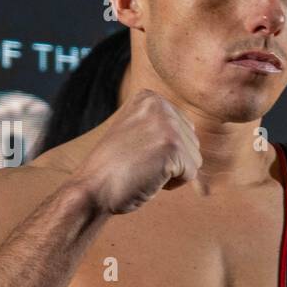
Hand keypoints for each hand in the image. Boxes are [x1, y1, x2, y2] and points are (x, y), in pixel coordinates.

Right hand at [72, 89, 201, 214]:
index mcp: (149, 97)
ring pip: (194, 159)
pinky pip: (191, 174)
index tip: (137, 153)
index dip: (164, 151)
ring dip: (172, 173)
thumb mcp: (138, 132)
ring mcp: (167, 124)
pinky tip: (148, 179)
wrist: (92, 188)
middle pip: (192, 142)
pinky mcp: (172, 146)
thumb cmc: (114, 168)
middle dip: (171, 161)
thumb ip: (162, 126)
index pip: (184, 129)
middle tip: (138, 163)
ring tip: (143, 170)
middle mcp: (159, 104)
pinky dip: (173, 184)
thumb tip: (193, 134)